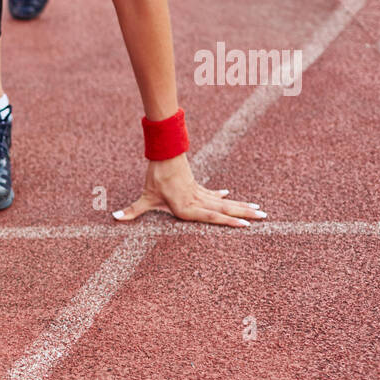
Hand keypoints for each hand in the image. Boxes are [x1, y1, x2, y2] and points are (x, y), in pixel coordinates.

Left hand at [112, 153, 265, 227]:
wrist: (164, 154)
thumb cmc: (155, 177)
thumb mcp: (144, 197)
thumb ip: (132, 210)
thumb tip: (115, 217)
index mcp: (187, 207)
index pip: (211, 216)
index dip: (229, 221)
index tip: (246, 224)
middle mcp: (197, 201)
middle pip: (225, 209)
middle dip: (244, 214)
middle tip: (264, 217)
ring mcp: (199, 193)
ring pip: (224, 202)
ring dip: (241, 206)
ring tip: (259, 210)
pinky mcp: (196, 187)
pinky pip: (213, 195)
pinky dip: (222, 197)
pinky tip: (231, 197)